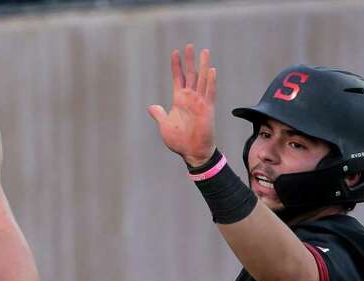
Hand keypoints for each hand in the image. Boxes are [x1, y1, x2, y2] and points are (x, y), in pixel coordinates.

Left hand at [147, 44, 217, 166]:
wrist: (192, 152)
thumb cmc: (180, 141)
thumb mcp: (165, 126)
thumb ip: (159, 114)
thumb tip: (151, 107)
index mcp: (180, 100)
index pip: (178, 78)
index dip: (177, 66)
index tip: (175, 52)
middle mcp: (191, 98)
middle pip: (191, 74)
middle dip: (190, 60)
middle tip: (189, 45)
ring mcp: (200, 102)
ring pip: (202, 79)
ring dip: (203, 65)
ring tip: (204, 51)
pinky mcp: (208, 109)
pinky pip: (210, 92)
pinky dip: (211, 82)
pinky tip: (211, 70)